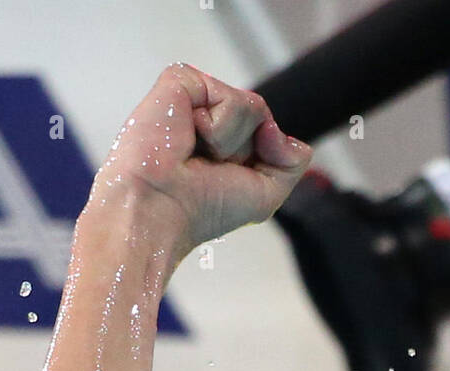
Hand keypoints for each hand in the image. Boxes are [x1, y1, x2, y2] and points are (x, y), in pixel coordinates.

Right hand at [86, 63, 311, 271]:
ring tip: (193, 154)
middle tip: (206, 169)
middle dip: (248, 152)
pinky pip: (232, 97)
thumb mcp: (265, 195)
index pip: (268, 134)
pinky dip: (218, 126)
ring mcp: (195, 98)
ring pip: (254, 107)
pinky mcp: (181, 81)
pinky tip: (187, 137)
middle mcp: (209, 118)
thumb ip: (291, 161)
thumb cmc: (200, 210)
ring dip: (231, 142)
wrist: (158, 210)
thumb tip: (280, 129)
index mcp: (223, 143)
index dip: (263, 161)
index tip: (225, 182)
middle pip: (264, 120)